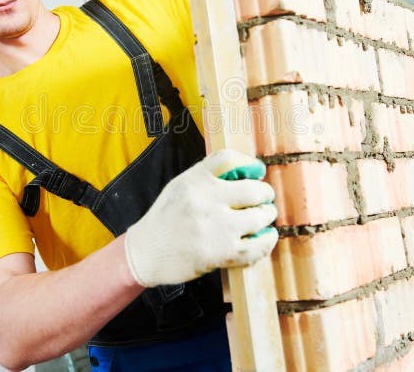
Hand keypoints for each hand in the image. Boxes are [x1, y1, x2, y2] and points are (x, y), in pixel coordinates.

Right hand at [124, 149, 278, 287]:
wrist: (145, 252)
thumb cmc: (165, 218)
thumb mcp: (180, 185)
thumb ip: (207, 175)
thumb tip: (245, 171)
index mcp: (194, 181)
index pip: (229, 160)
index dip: (250, 163)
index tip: (258, 170)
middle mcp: (206, 201)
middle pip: (253, 190)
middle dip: (266, 194)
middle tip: (266, 198)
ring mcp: (215, 229)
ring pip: (259, 217)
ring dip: (267, 216)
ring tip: (265, 217)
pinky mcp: (221, 254)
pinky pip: (255, 246)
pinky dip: (266, 241)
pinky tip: (266, 237)